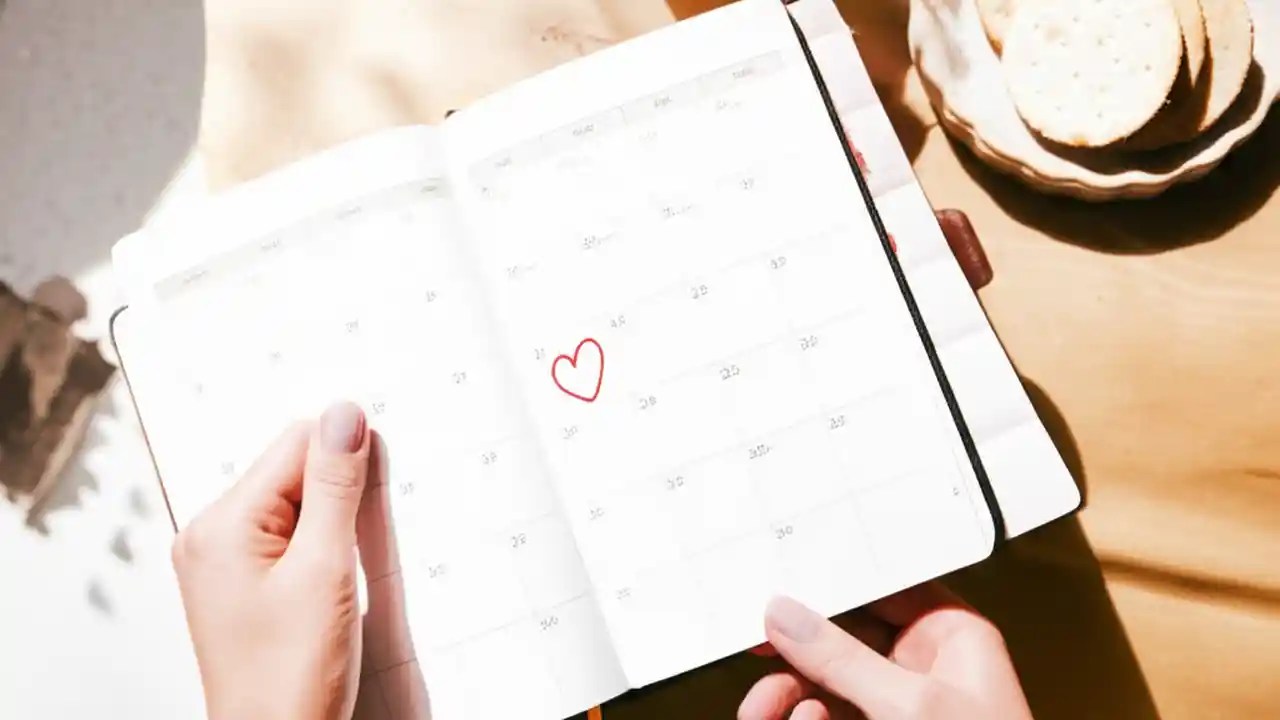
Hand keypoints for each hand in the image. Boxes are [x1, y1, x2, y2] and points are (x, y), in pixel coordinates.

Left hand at [172, 402, 370, 719]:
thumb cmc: (290, 680)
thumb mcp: (324, 570)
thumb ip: (336, 486)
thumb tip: (345, 415)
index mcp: (220, 524)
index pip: (295, 443)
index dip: (344, 460)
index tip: (369, 498)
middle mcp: (209, 535)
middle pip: (292, 471)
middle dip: (336, 499)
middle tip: (346, 557)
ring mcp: (220, 560)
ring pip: (294, 505)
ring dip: (329, 528)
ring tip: (333, 582)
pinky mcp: (239, 583)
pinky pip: (286, 538)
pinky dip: (317, 552)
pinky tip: (324, 589)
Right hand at [740, 583, 1031, 719]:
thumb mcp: (908, 705)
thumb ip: (843, 658)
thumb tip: (787, 615)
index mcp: (951, 636)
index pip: (880, 587)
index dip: (828, 587)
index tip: (779, 595)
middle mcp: (925, 665)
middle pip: (841, 638)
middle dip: (795, 654)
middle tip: (760, 659)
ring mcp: (902, 706)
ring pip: (826, 683)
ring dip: (787, 694)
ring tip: (763, 708)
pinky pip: (830, 715)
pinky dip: (806, 718)